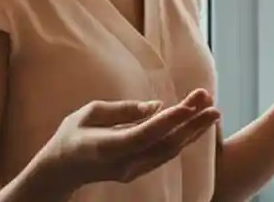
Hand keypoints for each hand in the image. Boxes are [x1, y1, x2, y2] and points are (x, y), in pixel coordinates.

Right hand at [39, 88, 219, 192]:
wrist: (61, 171)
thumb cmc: (71, 136)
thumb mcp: (89, 113)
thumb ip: (124, 111)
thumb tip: (157, 106)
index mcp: (108, 148)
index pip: (146, 134)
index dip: (170, 121)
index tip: (191, 106)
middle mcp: (125, 164)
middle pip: (165, 145)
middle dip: (191, 123)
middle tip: (211, 103)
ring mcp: (133, 171)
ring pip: (170, 151)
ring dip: (193, 130)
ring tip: (212, 111)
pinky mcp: (138, 170)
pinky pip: (165, 153)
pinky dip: (183, 138)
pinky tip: (195, 123)